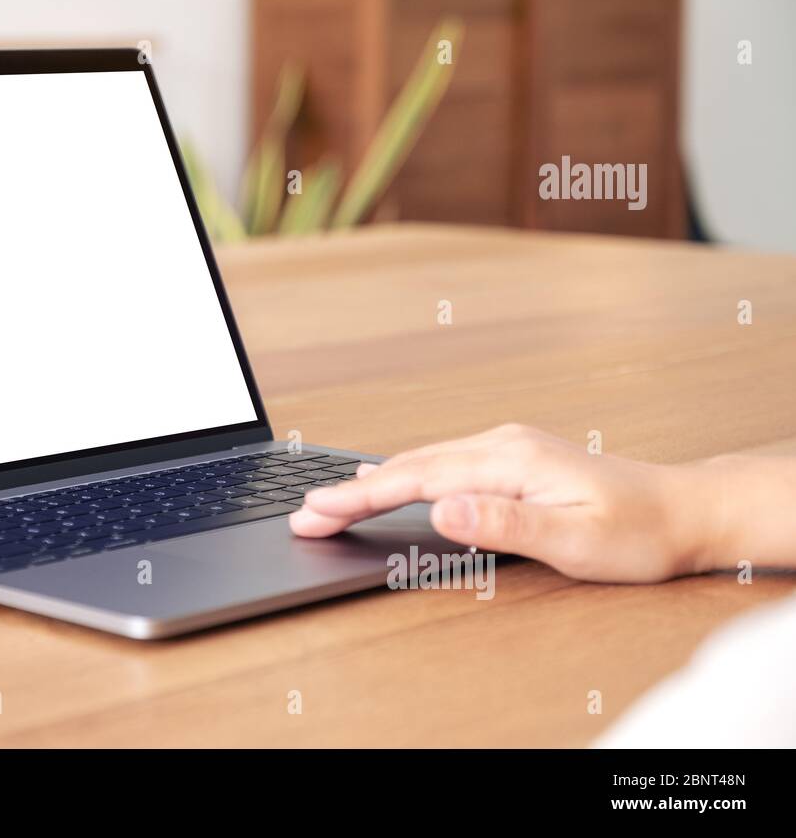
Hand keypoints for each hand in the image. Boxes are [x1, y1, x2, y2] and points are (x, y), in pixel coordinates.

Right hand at [288, 424, 723, 582]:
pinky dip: (402, 475)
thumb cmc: (636, 532)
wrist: (681, 510)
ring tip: (326, 501)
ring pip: (420, 462)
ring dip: (370, 483)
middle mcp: (499, 443)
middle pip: (407, 466)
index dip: (358, 498)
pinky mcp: (508, 458)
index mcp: (508, 460)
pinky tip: (384, 479)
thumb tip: (440, 508)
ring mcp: (503, 447)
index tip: (314, 511)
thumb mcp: (574, 540)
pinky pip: (440, 462)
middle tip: (302, 514)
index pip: (415, 479)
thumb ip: (504, 524)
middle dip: (349, 491)